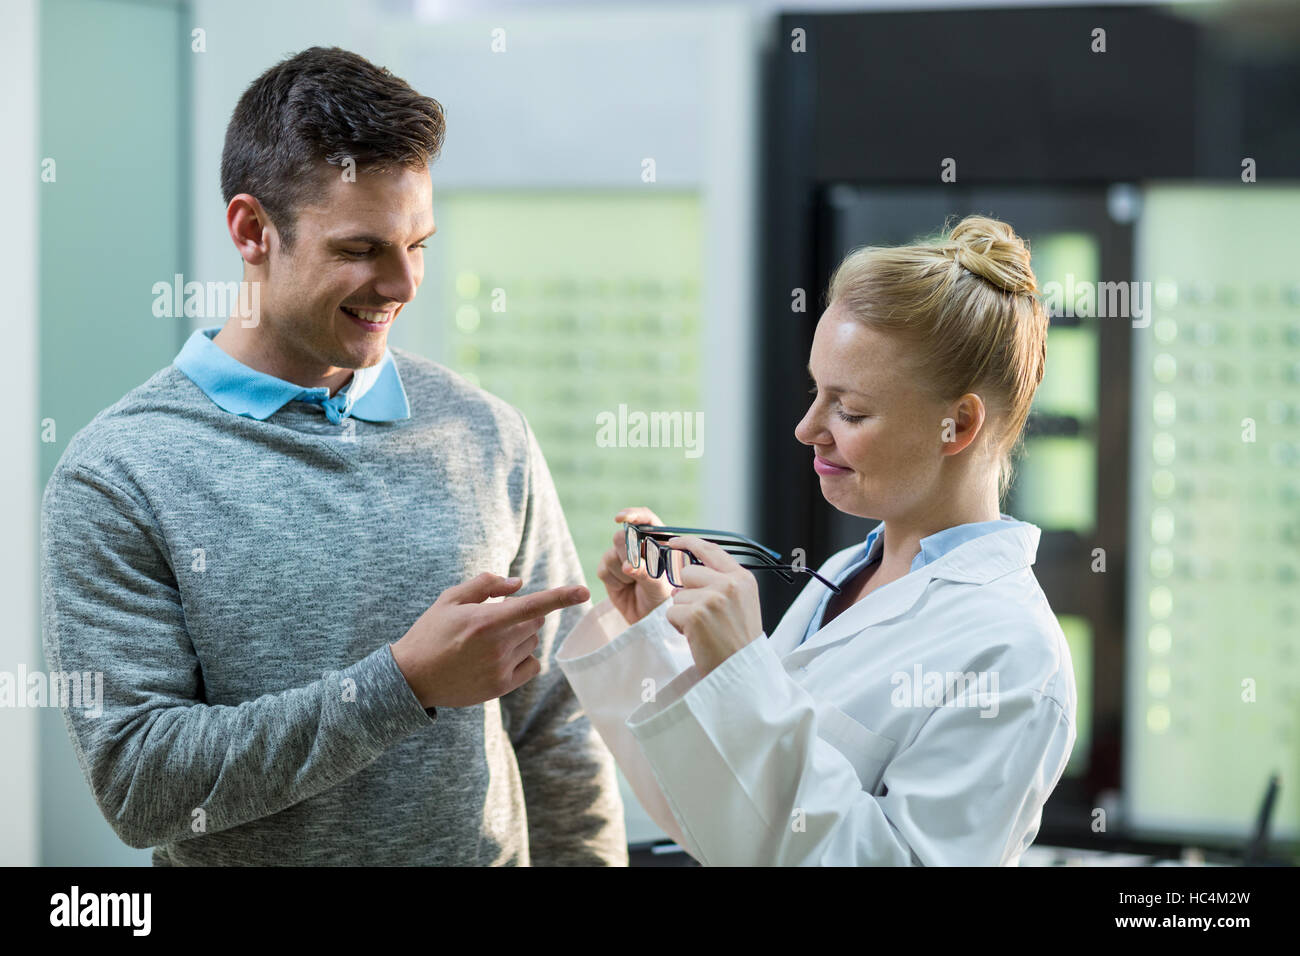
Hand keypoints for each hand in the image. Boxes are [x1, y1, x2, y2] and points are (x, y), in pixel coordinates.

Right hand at [391, 573, 589, 707]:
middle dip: (523, 615)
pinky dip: (524, 657)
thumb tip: (519, 583)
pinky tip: (501, 657)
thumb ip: (486, 584)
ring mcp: (500, 669)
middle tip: (495, 619)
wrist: (412, 678)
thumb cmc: (431, 632)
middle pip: (535, 621)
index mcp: (485, 621)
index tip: (584, 590)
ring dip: (521, 636)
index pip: (532, 605)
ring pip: (532, 642)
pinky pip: (532, 665)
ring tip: (489, 641)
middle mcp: (496, 646)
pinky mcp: (501, 687)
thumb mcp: (450, 599)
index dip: (561, 597)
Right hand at [595, 507, 673, 624]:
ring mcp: (621, 557)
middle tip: (635, 572)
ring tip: (634, 584)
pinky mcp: (609, 570)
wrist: (649, 618)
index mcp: (657, 540)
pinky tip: (624, 588)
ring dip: (621, 572)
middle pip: (622, 536)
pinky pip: (603, 569)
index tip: (621, 519)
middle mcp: (637, 546)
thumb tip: (628, 566)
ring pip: (611, 554)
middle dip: (626, 554)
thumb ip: (647, 573)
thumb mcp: (660, 586)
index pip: (646, 518)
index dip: (633, 514)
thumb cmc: (663, 598)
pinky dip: (614, 581)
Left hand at [662, 535, 762, 676]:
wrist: (741, 670)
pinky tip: (696, 636)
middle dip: (686, 592)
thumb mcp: (741, 602)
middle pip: (687, 572)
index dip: (689, 543)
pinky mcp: (696, 615)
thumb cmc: (737, 639)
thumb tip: (686, 568)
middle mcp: (729, 584)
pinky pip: (671, 612)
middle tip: (701, 614)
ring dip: (683, 612)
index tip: (673, 542)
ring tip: (702, 628)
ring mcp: (712, 598)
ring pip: (677, 595)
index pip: (711, 550)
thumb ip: (721, 581)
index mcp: (742, 578)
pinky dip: (678, 626)